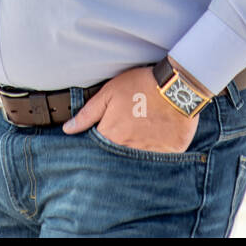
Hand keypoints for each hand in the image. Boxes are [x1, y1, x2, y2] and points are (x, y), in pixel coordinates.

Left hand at [62, 65, 199, 152]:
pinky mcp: (168, 154)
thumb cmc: (141, 86)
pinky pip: (157, 159)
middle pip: (116, 155)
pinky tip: (157, 138)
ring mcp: (149, 154)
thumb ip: (88, 114)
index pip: (98, 148)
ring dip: (135, 150)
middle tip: (127, 130)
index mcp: (111, 136)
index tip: (106, 131)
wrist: (176, 87)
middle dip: (117, 147)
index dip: (100, 140)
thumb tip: (68, 130)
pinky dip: (155, 151)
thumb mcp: (109, 93)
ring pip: (136, 159)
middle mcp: (128, 150)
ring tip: (141, 133)